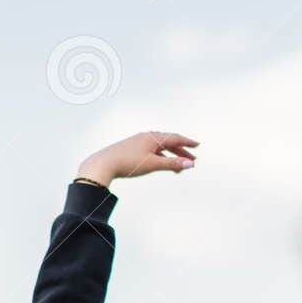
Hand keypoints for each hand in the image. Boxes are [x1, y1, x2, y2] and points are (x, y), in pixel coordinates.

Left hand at [77, 131, 197, 186]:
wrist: (104, 164)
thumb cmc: (128, 163)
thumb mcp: (153, 164)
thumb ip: (173, 164)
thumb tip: (191, 164)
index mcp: (153, 137)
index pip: (175, 138)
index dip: (187, 142)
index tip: (197, 145)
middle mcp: (146, 137)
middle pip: (168, 142)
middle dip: (181, 151)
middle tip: (192, 160)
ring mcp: (139, 142)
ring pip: (160, 148)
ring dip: (171, 156)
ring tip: (179, 166)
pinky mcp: (132, 149)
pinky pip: (152, 151)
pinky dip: (161, 157)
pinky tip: (161, 163)